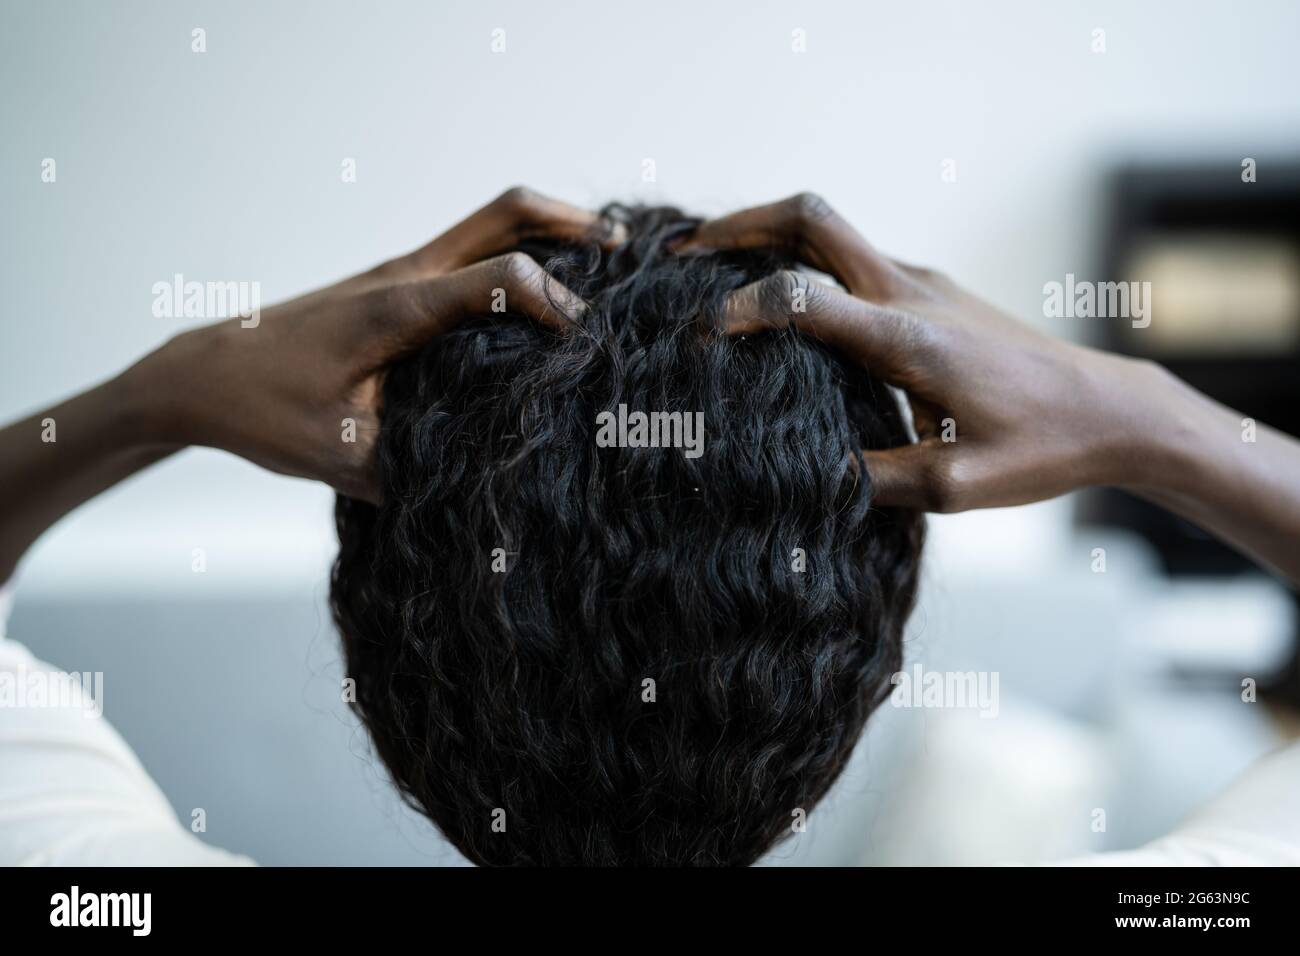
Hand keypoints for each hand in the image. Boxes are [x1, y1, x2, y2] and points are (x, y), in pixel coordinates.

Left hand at [127, 188, 615, 501]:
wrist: (203, 373)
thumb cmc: (263, 410)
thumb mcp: (339, 455)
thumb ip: (415, 467)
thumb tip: (489, 486)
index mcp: (396, 310)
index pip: (498, 277)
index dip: (556, 301)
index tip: (589, 341)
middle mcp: (407, 274)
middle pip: (506, 213)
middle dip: (575, 224)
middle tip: (628, 250)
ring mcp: (402, 271)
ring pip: (493, 222)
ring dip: (552, 232)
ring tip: (605, 267)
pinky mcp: (397, 284)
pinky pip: (473, 249)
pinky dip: (520, 253)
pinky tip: (541, 297)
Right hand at [679, 193, 1155, 511]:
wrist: (1110, 409)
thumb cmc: (1041, 448)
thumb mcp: (956, 487)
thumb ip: (876, 480)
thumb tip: (809, 476)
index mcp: (910, 339)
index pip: (806, 299)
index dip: (745, 309)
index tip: (705, 336)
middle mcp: (910, 294)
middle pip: (810, 218)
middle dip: (739, 227)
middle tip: (685, 256)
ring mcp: (922, 283)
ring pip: (830, 231)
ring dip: (767, 239)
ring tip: (713, 274)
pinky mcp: (931, 292)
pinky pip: (853, 260)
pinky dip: (804, 264)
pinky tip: (784, 306)